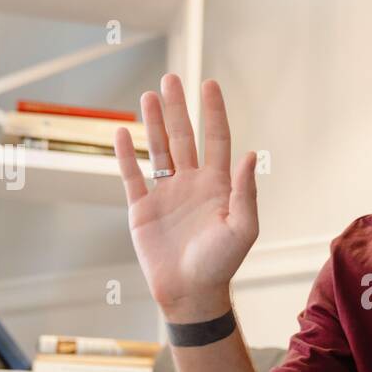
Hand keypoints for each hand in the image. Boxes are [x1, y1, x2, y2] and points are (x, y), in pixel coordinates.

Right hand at [116, 75, 258, 321]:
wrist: (191, 293)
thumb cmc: (221, 264)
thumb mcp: (242, 228)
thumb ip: (244, 192)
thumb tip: (249, 155)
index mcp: (217, 186)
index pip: (216, 139)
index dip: (213, 112)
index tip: (209, 84)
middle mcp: (191, 184)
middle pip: (183, 137)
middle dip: (178, 108)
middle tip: (171, 78)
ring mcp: (166, 194)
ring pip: (158, 150)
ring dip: (153, 123)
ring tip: (149, 95)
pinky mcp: (142, 209)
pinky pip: (132, 176)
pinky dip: (126, 154)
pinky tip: (122, 131)